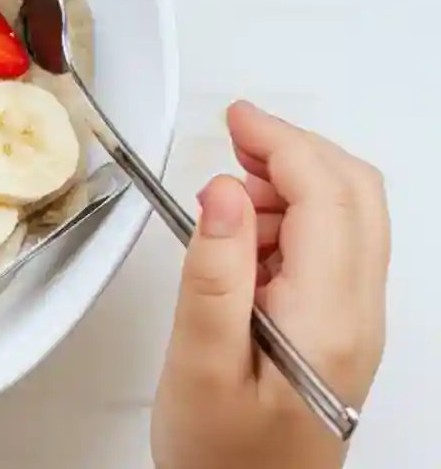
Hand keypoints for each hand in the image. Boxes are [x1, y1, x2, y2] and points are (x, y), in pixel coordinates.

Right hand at [152, 101, 389, 468]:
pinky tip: (239, 243)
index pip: (326, 195)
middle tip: (236, 137)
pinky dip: (290, 221)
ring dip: (292, 186)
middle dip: (297, 149)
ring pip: (349, 216)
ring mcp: (355, 321)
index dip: (283, 142)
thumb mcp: (198, 362)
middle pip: (357, 193)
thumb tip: (224, 192)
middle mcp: (357, 314)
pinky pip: (331, 250)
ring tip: (223, 205)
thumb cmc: (221, 455)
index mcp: (325, 317)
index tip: (237, 120)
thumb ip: (212, 273)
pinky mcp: (339, 329)